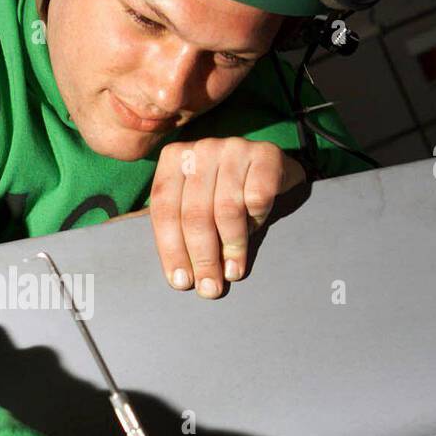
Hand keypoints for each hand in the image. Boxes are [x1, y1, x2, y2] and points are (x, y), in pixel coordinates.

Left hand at [147, 137, 305, 297]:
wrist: (270, 167)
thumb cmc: (225, 192)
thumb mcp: (195, 204)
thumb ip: (181, 230)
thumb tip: (182, 279)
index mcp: (173, 158)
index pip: (164, 209)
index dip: (171, 250)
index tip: (181, 281)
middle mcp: (200, 148)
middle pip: (194, 214)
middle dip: (202, 258)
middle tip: (210, 288)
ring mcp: (233, 147)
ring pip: (226, 210)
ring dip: (231, 248)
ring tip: (233, 272)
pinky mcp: (265, 153)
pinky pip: (257, 198)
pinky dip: (256, 220)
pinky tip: (256, 227)